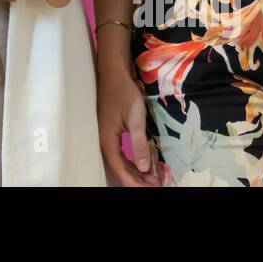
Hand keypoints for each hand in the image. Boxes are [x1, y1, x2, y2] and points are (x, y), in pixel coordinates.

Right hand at [97, 67, 161, 185]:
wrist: (113, 73)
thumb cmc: (123, 93)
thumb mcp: (135, 119)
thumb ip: (139, 144)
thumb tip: (144, 168)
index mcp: (108, 141)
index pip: (120, 169)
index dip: (134, 182)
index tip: (151, 188)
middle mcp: (105, 142)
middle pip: (120, 168)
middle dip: (138, 179)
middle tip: (157, 184)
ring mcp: (107, 136)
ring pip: (121, 161)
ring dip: (137, 171)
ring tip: (154, 177)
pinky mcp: (112, 132)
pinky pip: (122, 153)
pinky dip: (134, 160)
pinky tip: (144, 162)